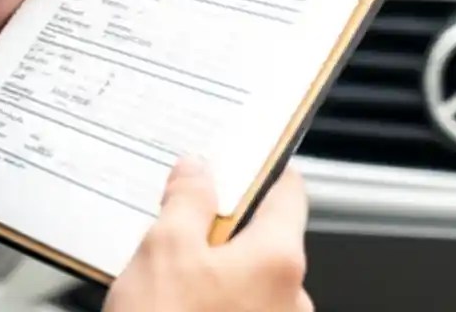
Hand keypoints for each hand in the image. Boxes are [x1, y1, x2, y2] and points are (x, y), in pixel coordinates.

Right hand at [105, 159, 312, 311]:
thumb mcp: (164, 251)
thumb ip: (186, 202)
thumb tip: (197, 171)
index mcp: (279, 258)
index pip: (288, 193)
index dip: (263, 170)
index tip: (243, 159)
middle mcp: (292, 298)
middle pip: (265, 241)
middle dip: (224, 232)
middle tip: (180, 227)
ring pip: (249, 285)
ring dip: (216, 277)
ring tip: (166, 282)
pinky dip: (214, 307)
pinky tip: (174, 311)